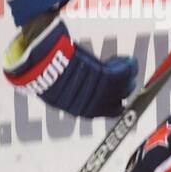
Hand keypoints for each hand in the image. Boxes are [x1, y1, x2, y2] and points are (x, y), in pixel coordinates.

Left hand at [4, 15, 137, 117]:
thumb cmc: (45, 70)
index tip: (119, 89)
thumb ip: (71, 91)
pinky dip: (128, 66)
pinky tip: (127, 59)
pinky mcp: (101, 76)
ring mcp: (97, 91)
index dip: (117, 101)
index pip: (108, 112)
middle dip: (126, 88)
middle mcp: (91, 104)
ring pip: (124, 87)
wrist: (41, 61)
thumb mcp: (58, 87)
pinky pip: (122, 73)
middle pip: (119, 101)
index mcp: (80, 110)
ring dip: (129, 75)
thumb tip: (75, 89)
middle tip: (128, 76)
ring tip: (127, 63)